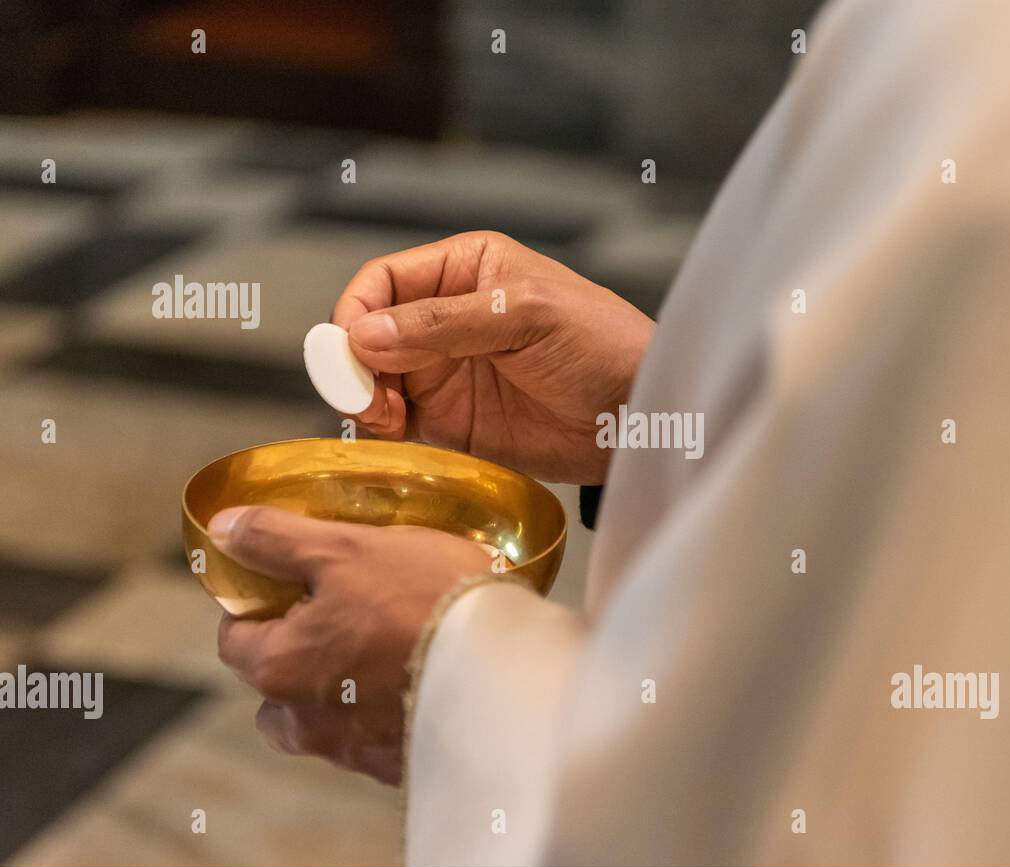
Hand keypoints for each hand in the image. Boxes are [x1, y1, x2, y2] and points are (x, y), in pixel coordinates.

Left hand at [208, 505, 492, 784]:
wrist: (505, 666)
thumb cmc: (422, 598)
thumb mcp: (346, 548)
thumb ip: (277, 539)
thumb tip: (224, 528)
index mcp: (278, 667)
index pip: (235, 638)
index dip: (261, 605)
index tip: (297, 584)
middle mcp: (305, 721)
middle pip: (275, 691)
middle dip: (297, 658)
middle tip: (347, 618)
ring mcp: (353, 752)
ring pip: (324, 720)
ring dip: (341, 693)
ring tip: (388, 652)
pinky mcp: (400, 768)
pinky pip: (376, 740)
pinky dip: (386, 713)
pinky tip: (421, 680)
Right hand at [332, 231, 653, 484]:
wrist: (641, 416)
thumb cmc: (600, 345)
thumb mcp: (526, 315)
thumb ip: (445, 323)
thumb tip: (364, 336)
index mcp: (465, 270)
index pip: (383, 281)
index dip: (357, 312)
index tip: (352, 349)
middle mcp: (445, 318)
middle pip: (368, 333)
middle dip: (354, 362)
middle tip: (368, 397)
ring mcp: (447, 371)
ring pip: (375, 379)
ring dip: (366, 399)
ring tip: (387, 419)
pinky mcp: (453, 421)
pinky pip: (399, 423)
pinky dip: (385, 430)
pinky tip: (397, 436)